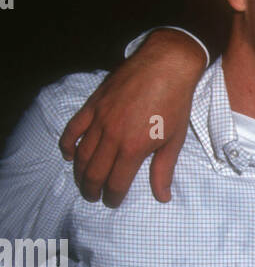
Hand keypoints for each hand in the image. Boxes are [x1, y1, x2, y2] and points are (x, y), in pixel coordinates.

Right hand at [59, 28, 205, 206]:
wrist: (166, 65)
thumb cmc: (175, 103)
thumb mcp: (174, 141)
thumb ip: (163, 171)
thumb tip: (162, 198)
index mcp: (133, 149)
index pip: (116, 183)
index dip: (112, 197)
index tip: (112, 202)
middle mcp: (112, 136)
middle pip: (94, 173)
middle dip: (92, 190)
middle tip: (93, 197)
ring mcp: (100, 119)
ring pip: (81, 154)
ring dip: (80, 173)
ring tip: (83, 183)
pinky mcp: (93, 104)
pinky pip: (73, 128)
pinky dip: (67, 144)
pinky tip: (68, 155)